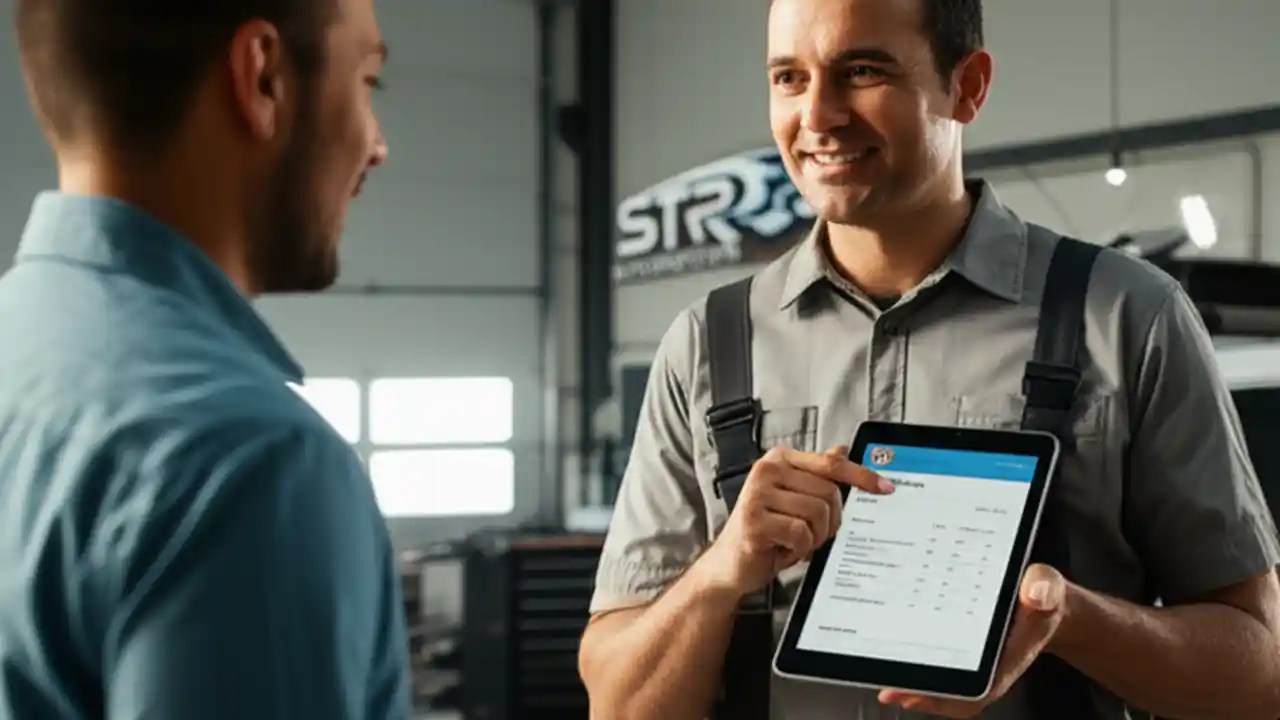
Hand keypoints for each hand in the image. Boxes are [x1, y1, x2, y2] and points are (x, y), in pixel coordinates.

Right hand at [704, 444, 895, 596]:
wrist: (730, 564)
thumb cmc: (765, 531)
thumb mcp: (793, 500)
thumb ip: (816, 475)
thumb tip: (842, 449)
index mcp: (779, 460)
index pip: (831, 463)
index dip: (862, 475)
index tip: (886, 488)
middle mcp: (766, 470)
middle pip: (829, 492)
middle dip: (829, 522)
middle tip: (812, 534)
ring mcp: (757, 494)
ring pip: (818, 514)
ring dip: (814, 537)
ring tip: (794, 541)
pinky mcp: (754, 521)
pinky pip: (801, 534)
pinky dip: (799, 549)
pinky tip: (782, 549)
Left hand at [878, 564, 1070, 717]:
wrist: (1045, 599)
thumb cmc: (1044, 594)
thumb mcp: (1047, 585)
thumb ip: (1044, 587)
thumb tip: (1035, 594)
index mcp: (1010, 656)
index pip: (980, 688)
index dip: (948, 697)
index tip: (916, 695)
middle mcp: (990, 664)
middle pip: (956, 691)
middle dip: (923, 694)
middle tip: (890, 689)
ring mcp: (976, 660)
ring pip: (946, 682)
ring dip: (917, 682)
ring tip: (885, 679)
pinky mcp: (965, 648)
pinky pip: (942, 664)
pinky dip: (921, 664)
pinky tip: (897, 658)